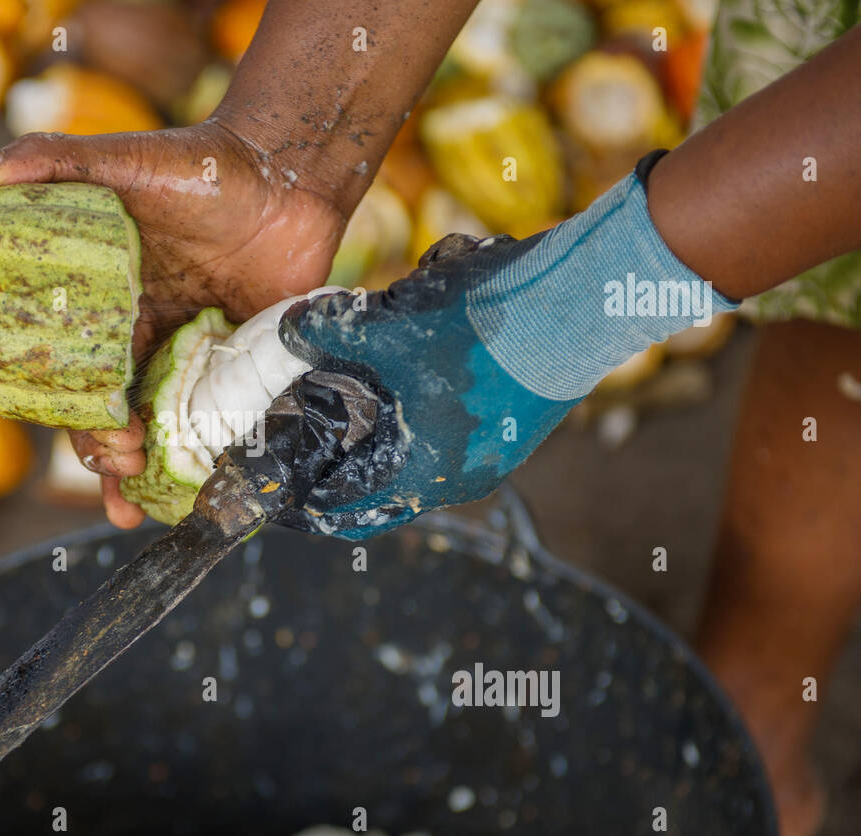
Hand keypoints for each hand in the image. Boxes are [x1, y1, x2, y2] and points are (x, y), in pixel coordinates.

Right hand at [0, 122, 346, 526]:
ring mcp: (189, 354)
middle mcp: (142, 335)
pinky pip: (213, 421)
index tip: (69, 430)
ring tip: (133, 500)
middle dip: (101, 450)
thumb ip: (51, 161)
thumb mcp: (123, 160)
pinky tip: (192, 493)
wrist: (290, 175)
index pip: (69, 370)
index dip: (63, 408)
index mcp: (106, 303)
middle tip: (118, 460)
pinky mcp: (234, 364)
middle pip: (108, 411)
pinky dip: (201, 460)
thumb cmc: (203, 165)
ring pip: (156, 426)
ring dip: (139, 471)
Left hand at [274, 155, 737, 538]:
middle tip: (309, 436)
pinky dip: (418, 417)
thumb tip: (290, 330)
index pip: (346, 507)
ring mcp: (491, 456)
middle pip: (378, 484)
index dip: (307, 495)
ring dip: (382, 434)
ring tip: (354, 400)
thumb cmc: (484, 322)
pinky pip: (446, 436)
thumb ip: (332, 332)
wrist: (581, 300)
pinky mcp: (511, 429)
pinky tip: (405, 378)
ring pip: (414, 458)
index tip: (281, 481)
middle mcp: (460, 478)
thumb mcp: (392, 324)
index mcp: (425, 473)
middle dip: (342, 458)